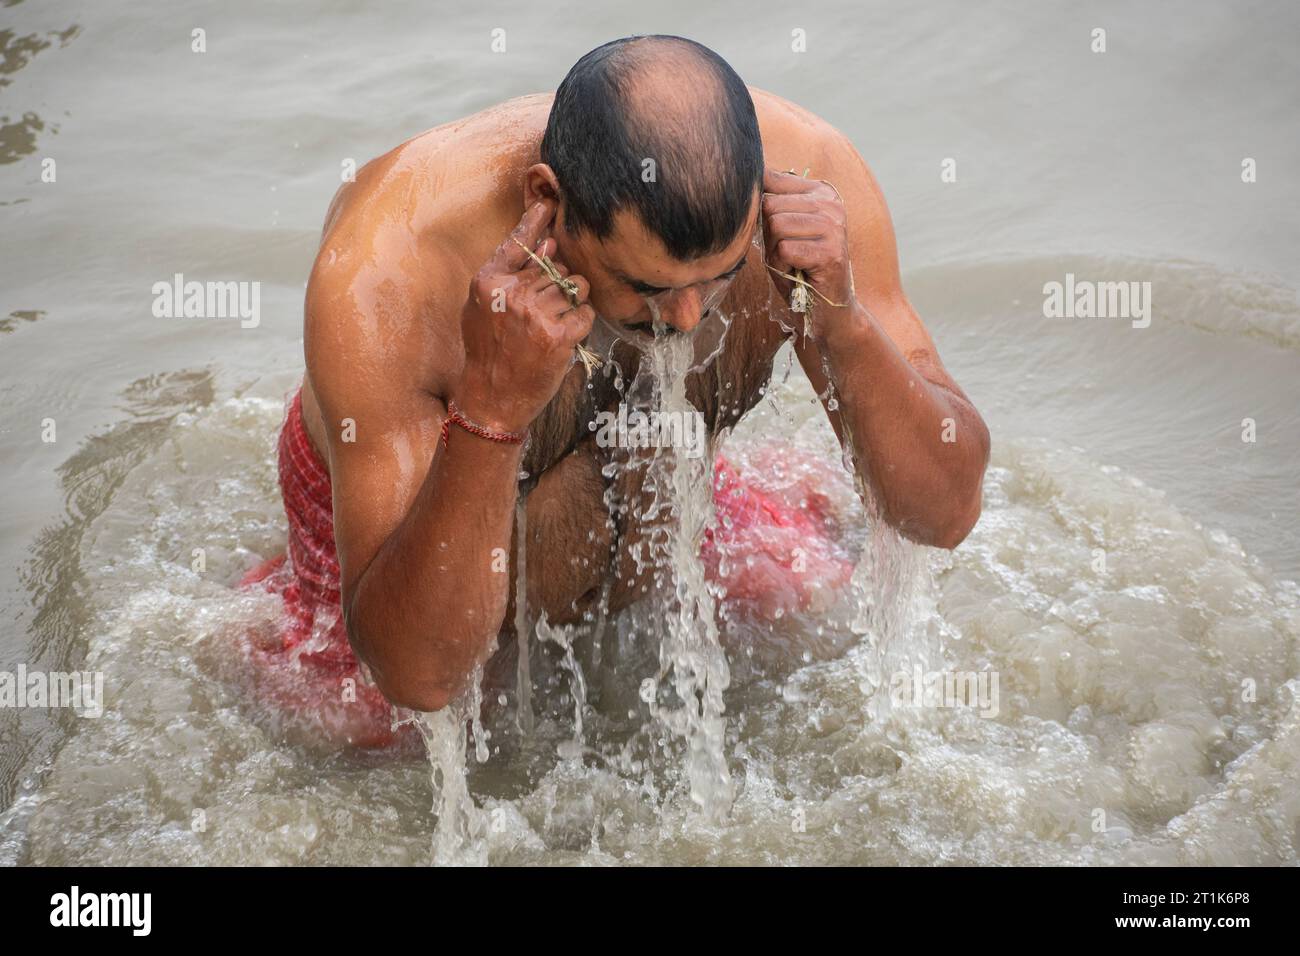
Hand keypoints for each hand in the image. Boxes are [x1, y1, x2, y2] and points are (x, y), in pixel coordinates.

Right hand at [454, 199, 594, 432]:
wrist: (491, 398)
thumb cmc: (488, 351)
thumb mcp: (482, 308)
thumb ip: (508, 274)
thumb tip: (548, 243)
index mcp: (488, 281)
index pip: (517, 241)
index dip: (536, 220)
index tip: (551, 203)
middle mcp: (511, 292)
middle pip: (556, 267)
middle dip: (558, 285)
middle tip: (541, 315)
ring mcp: (535, 313)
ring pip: (575, 286)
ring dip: (571, 303)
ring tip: (552, 324)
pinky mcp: (558, 335)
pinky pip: (585, 313)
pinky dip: (581, 324)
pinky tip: (563, 338)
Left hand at [761, 167, 854, 332]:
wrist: (825, 309)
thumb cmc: (798, 268)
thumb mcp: (781, 228)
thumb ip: (770, 200)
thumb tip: (749, 172)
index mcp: (820, 191)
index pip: (771, 181)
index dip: (763, 214)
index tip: (782, 234)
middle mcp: (831, 202)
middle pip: (771, 206)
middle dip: (769, 236)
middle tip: (789, 254)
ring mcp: (834, 226)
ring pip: (776, 226)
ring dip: (776, 253)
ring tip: (794, 263)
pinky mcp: (831, 251)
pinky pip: (784, 250)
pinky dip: (783, 267)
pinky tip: (799, 274)